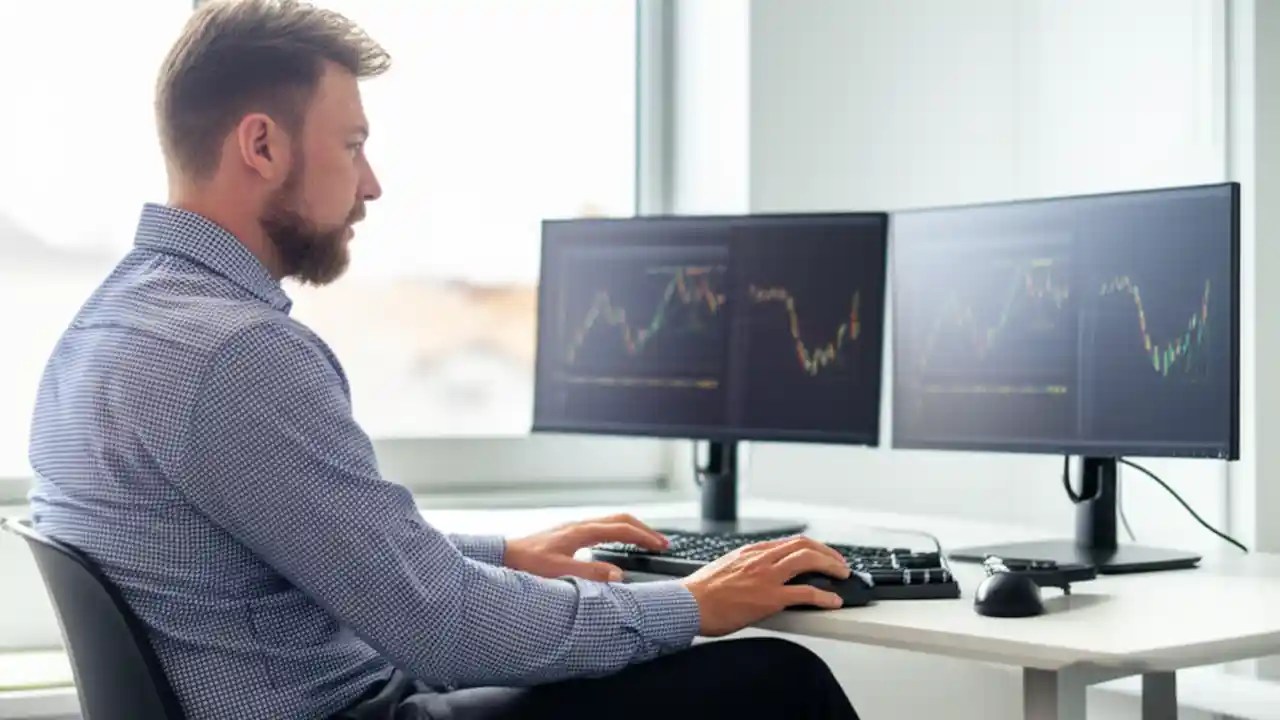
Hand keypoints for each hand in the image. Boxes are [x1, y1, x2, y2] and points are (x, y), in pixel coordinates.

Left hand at [505, 513, 669, 581]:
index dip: (645, 536)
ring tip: (645, 542)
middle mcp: (580, 526)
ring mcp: (574, 528)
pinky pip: (600, 528)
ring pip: (611, 522)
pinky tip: (616, 546)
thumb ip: (590, 573)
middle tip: (661, 542)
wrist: (505, 556)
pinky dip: (617, 533)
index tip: (661, 546)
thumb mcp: (560, 572)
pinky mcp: (568, 535)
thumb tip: (619, 575)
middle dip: (644, 529)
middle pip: (620, 520)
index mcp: (582, 532)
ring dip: (631, 530)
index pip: (622, 528)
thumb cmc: (528, 563)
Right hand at [679, 536, 850, 635]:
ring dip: (831, 566)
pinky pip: (805, 593)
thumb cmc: (701, 592)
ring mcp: (766, 577)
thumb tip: (758, 572)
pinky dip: (824, 595)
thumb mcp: (726, 568)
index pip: (790, 542)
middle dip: (828, 553)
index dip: (813, 547)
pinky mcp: (769, 598)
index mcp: (751, 552)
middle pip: (804, 545)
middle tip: (839, 564)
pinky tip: (833, 601)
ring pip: (808, 560)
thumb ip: (746, 566)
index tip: (822, 555)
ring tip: (841, 576)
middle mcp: (761, 559)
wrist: (687, 604)